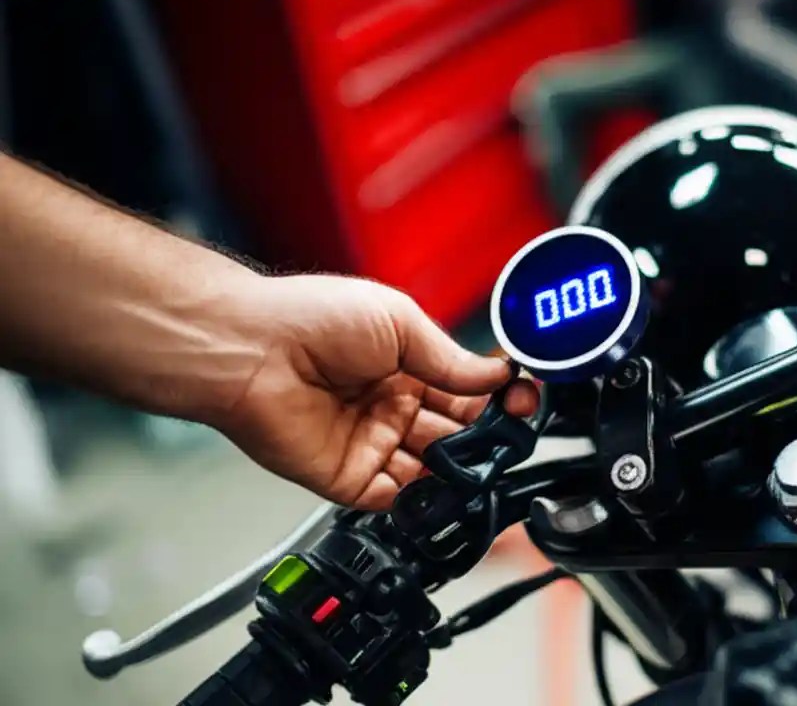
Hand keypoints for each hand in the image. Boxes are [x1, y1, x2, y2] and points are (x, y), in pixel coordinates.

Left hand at [213, 275, 537, 509]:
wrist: (251, 349)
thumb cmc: (311, 319)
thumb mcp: (400, 323)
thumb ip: (451, 360)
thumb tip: (499, 375)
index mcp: (407, 366)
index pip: (466, 391)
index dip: (497, 398)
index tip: (522, 400)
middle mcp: (392, 408)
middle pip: (455, 434)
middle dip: (485, 436)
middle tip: (510, 435)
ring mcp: (372, 445)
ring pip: (432, 470)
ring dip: (460, 468)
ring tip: (480, 459)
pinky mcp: (349, 480)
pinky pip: (396, 500)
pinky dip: (424, 499)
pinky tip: (445, 486)